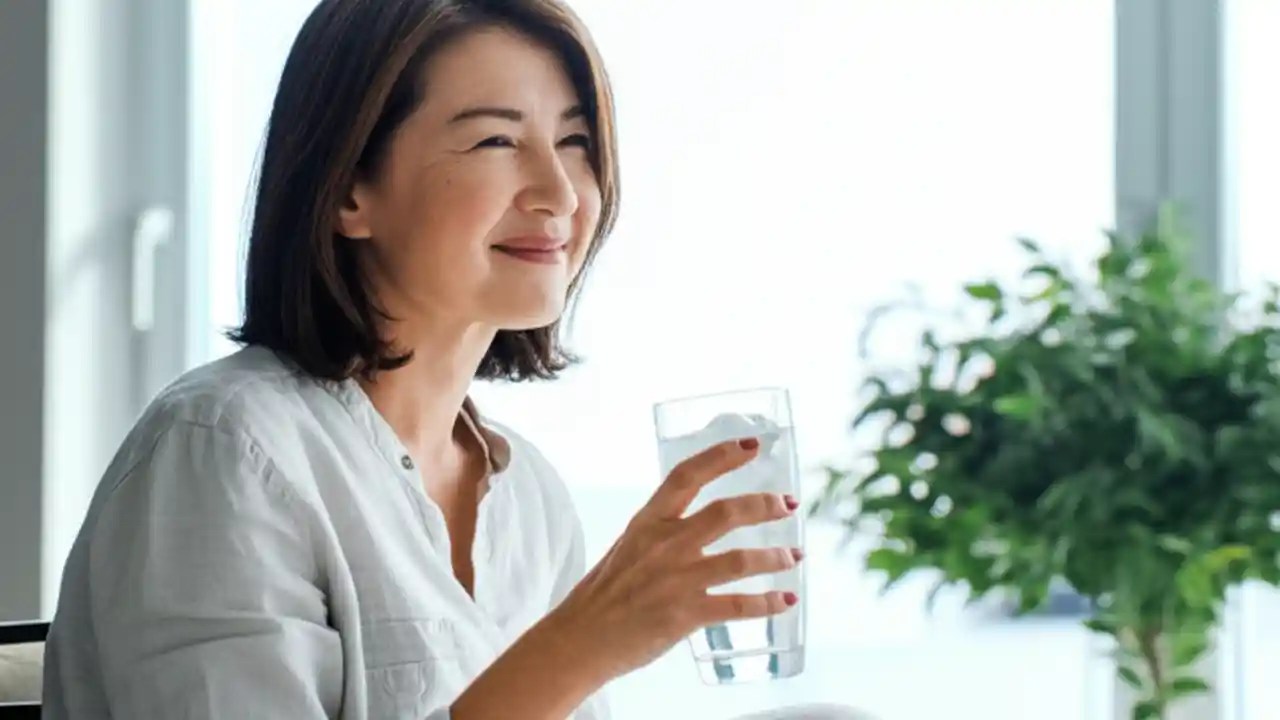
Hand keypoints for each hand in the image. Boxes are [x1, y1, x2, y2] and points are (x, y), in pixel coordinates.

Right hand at [550, 436, 802, 681]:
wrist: (578, 640)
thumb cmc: (600, 596)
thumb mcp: (627, 547)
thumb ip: (660, 534)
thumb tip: (694, 527)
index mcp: (647, 522)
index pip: (687, 475)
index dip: (722, 456)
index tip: (751, 444)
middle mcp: (665, 544)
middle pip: (726, 513)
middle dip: (764, 505)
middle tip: (788, 504)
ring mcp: (677, 579)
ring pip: (741, 560)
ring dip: (774, 557)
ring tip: (794, 556)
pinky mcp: (686, 614)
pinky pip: (739, 606)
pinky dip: (769, 603)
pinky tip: (786, 599)